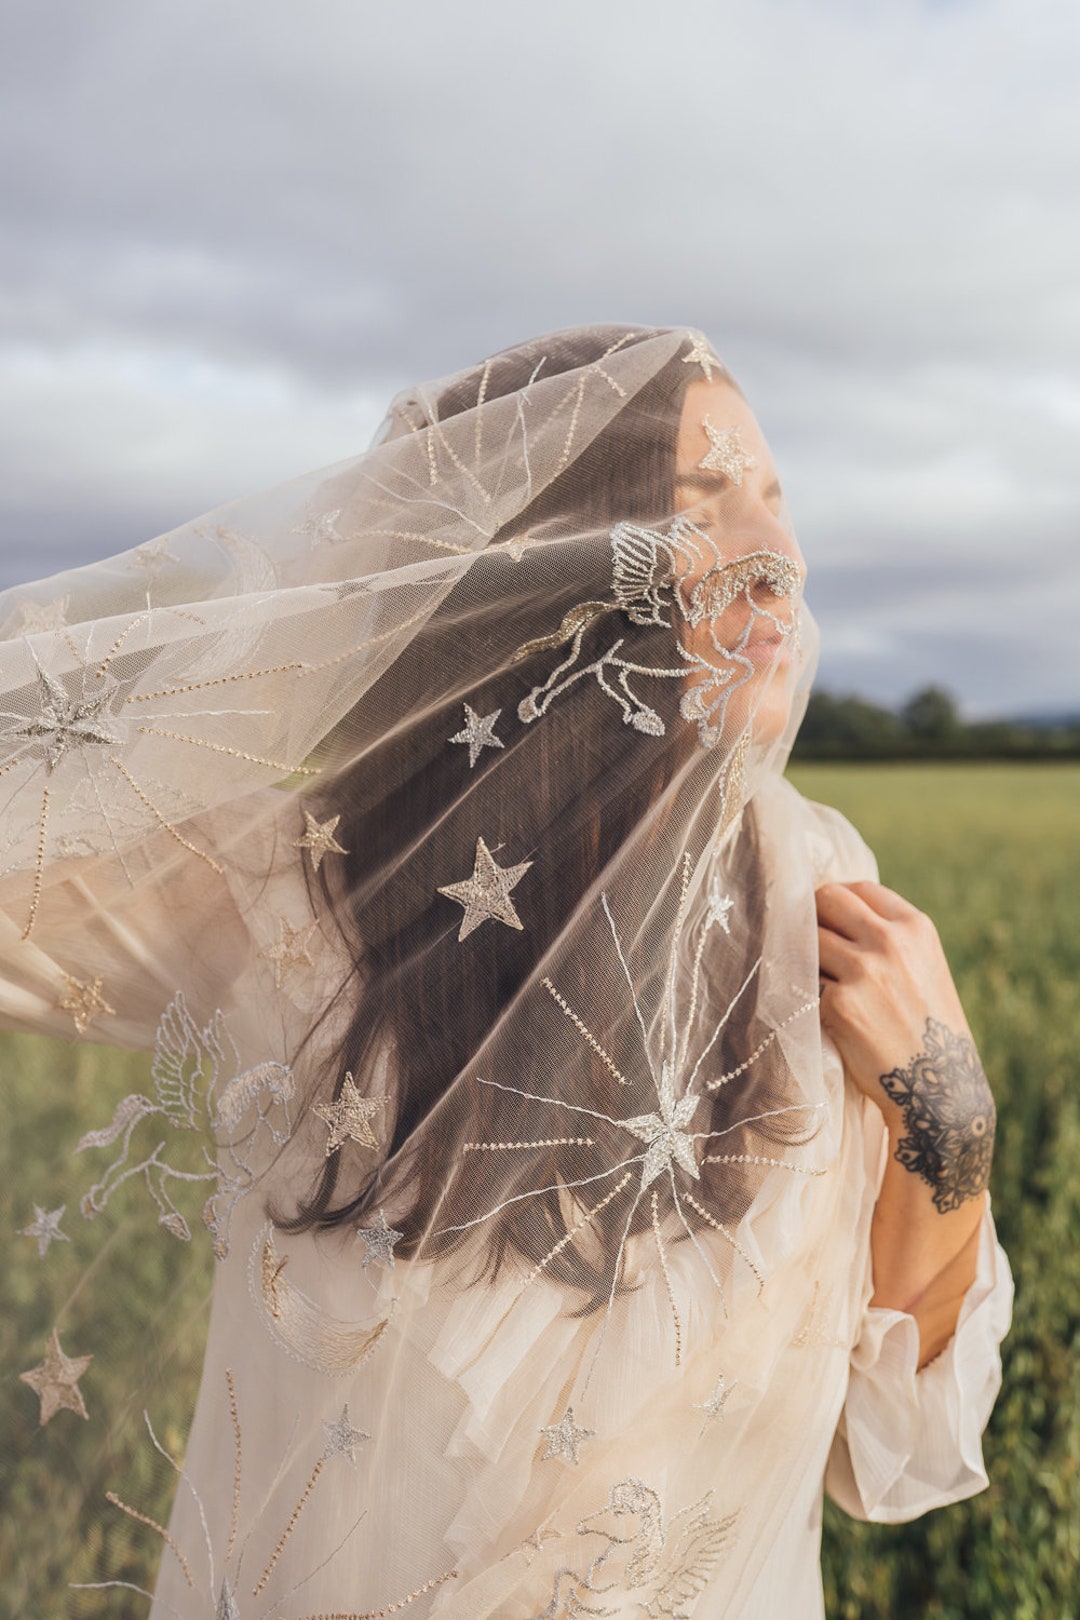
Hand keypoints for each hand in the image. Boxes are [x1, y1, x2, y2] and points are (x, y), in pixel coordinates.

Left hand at [815, 880, 966, 1108]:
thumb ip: (889, 935)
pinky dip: (803, 994)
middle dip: (810, 916)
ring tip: (809, 979)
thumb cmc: (928, 1028)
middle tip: (804, 940)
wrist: (941, 1091)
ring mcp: (863, 971)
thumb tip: (835, 910)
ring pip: (807, 939)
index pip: (858, 888)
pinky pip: (803, 983)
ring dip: (803, 956)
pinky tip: (813, 1009)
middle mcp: (890, 941)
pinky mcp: (838, 1005)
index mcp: (914, 927)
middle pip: (826, 899)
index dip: (837, 902)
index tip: (826, 919)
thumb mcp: (924, 966)